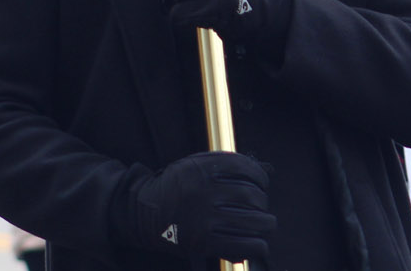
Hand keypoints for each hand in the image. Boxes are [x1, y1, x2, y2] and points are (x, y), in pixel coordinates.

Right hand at [130, 151, 274, 260]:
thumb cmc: (174, 188)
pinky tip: (260, 243)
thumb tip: (262, 172)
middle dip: (262, 201)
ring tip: (267, 224)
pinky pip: (242, 244)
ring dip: (266, 223)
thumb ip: (222, 165)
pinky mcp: (204, 242)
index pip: (245, 168)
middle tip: (262, 206)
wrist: (143, 213)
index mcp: (202, 169)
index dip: (260, 176)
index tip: (263, 183)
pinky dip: (257, 245)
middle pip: (250, 195)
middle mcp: (204, 191)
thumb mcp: (192, 165)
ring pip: (251, 220)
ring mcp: (204, 218)